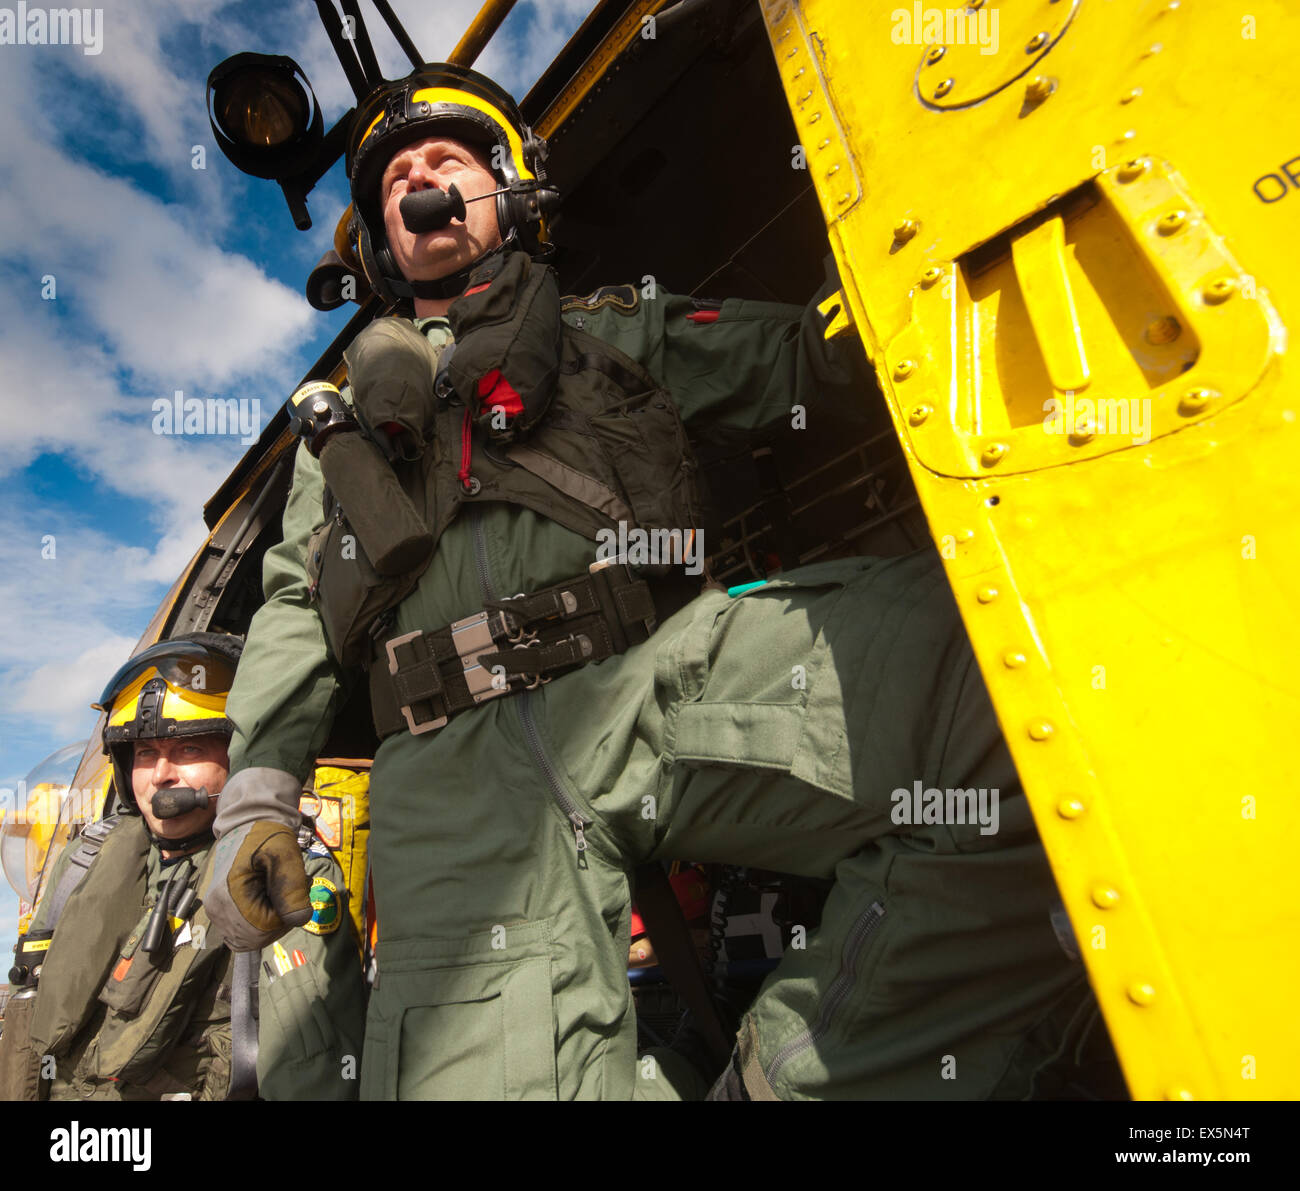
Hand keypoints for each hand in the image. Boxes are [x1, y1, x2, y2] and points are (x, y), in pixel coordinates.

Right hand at [205, 822, 310, 950]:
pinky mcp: (220, 912)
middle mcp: (217, 909)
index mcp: (229, 896)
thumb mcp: (285, 855)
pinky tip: (269, 900)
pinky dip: (260, 923)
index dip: (286, 917)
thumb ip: (292, 887)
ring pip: (250, 938)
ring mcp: (216, 913)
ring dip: (272, 922)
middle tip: (292, 892)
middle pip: (257, 938)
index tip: (296, 893)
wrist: (248, 824)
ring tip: (281, 894)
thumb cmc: (268, 836)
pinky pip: (243, 932)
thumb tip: (299, 920)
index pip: (264, 930)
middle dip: (281, 920)